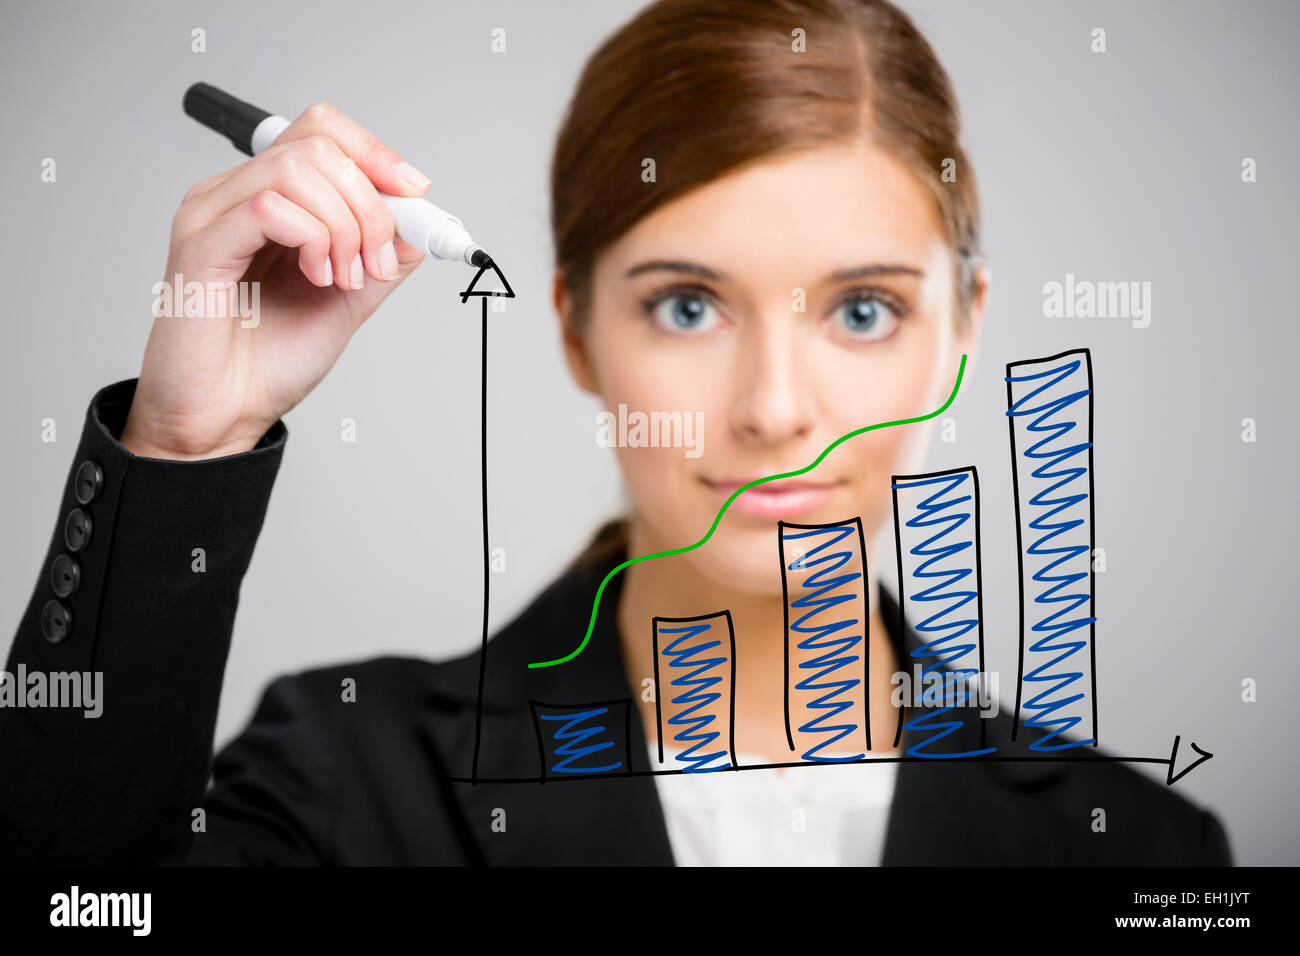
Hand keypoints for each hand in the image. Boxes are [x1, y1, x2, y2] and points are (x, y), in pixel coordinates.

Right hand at [120, 102, 432, 459]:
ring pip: (298, 168)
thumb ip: (381, 257)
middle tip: (373, 263)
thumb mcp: (349, 300)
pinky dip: (313, 240)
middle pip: (318, 143)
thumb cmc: (269, 362)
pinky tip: (316, 278)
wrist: (225, 416)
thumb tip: (419, 219)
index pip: (322, 131)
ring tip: (343, 279)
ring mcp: (211, 214)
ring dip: (345, 226)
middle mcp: (233, 195)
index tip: (415, 194)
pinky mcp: (199, 243)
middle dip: (370, 203)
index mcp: (267, 198)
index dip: (377, 154)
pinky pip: (269, 207)